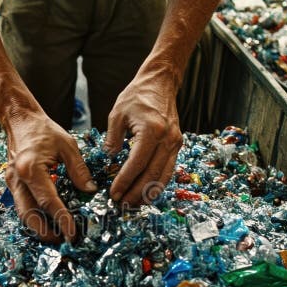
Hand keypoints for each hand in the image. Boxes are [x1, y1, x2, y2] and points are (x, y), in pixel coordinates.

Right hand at [5, 111, 96, 242]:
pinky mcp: (12, 184)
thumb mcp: (68, 146)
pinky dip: (34, 217)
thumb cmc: (44, 130)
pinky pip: (22, 205)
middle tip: (64, 240)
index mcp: (31, 169)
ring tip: (57, 234)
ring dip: (38, 227)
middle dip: (45, 232)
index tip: (73, 233)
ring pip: (22, 214)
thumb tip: (90, 191)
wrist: (20, 119)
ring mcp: (11, 182)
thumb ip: (79, 170)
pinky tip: (47, 221)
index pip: (48, 202)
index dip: (62, 219)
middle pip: (29, 215)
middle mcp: (17, 179)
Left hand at [105, 68, 182, 207]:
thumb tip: (109, 160)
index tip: (113, 193)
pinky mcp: (177, 145)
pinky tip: (146, 192)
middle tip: (121, 204)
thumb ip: (112, 139)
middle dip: (136, 193)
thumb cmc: (137, 96)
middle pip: (152, 175)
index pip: (137, 164)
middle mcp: (167, 139)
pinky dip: (157, 183)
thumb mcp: (117, 114)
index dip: (124, 182)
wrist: (161, 82)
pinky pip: (168, 170)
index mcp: (151, 131)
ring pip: (163, 176)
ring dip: (148, 193)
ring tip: (133, 203)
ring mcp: (175, 143)